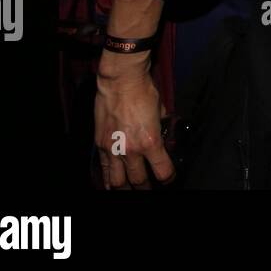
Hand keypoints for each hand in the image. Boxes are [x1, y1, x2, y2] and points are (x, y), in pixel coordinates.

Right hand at [93, 56, 174, 188]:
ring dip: (126, 188)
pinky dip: (108, 179)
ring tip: (131, 189)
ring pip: (118, 182)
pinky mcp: (100, 144)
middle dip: (146, 188)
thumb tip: (165, 133)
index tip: (170, 178)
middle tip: (150, 188)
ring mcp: (113, 149)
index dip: (169, 178)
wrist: (120, 81)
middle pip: (139, 181)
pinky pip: (104, 169)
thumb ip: (163, 126)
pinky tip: (111, 185)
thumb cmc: (143, 91)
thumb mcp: (161, 110)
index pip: (162, 171)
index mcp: (151, 142)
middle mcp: (131, 150)